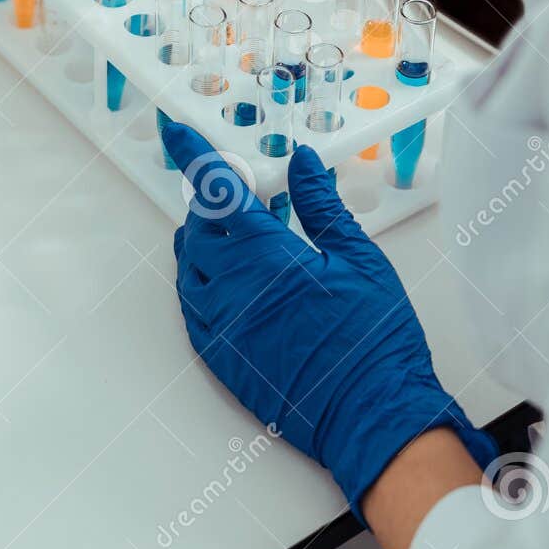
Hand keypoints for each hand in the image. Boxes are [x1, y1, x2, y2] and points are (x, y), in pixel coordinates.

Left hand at [163, 121, 496, 517]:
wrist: (371, 414)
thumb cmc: (373, 342)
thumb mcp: (359, 258)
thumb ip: (322, 205)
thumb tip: (303, 166)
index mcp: (265, 259)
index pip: (216, 192)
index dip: (193, 156)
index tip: (176, 134)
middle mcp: (231, 292)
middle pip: (197, 229)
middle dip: (210, 203)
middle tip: (235, 193)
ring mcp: (221, 329)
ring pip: (189, 271)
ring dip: (202, 244)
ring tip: (234, 235)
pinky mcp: (222, 360)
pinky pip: (192, 310)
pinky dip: (201, 284)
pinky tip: (227, 282)